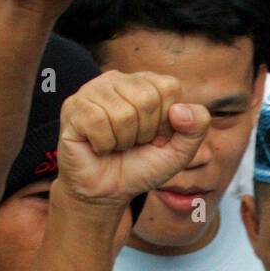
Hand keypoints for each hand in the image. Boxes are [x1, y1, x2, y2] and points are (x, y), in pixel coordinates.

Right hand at [58, 70, 209, 207]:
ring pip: (123, 113)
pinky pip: (99, 122)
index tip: (155, 137)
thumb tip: (180, 110)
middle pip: (147, 99)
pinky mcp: (73, 107)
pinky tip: (99, 146)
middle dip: (145, 132)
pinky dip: (104, 144)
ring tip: (116, 144)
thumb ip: (196, 128)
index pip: (169, 88)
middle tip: (133, 143)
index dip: (167, 122)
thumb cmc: (142, 166)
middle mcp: (118, 79)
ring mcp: (92, 90)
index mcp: (145, 83)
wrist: (108, 191)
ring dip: (124, 140)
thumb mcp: (180, 152)